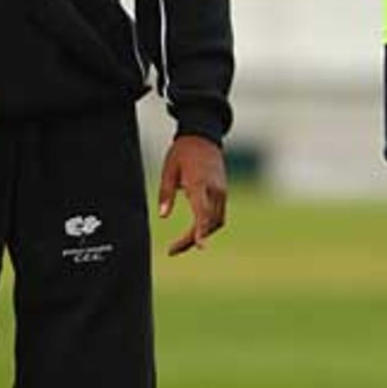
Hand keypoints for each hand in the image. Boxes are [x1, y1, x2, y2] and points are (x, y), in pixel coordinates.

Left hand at [158, 134, 226, 254]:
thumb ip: (166, 193)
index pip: (202, 212)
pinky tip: (195, 230)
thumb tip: (163, 216)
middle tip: (171, 250)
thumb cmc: (182, 152)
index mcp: (199, 183)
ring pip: (216, 222)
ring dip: (201, 234)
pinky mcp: (223, 192)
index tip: (200, 246)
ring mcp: (222, 191)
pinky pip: (218, 216)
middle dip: (193, 239)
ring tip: (181, 244)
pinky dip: (207, 226)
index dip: (200, 230)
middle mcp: (215, 190)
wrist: (203, 136)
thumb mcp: (168, 170)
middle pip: (208, 223)